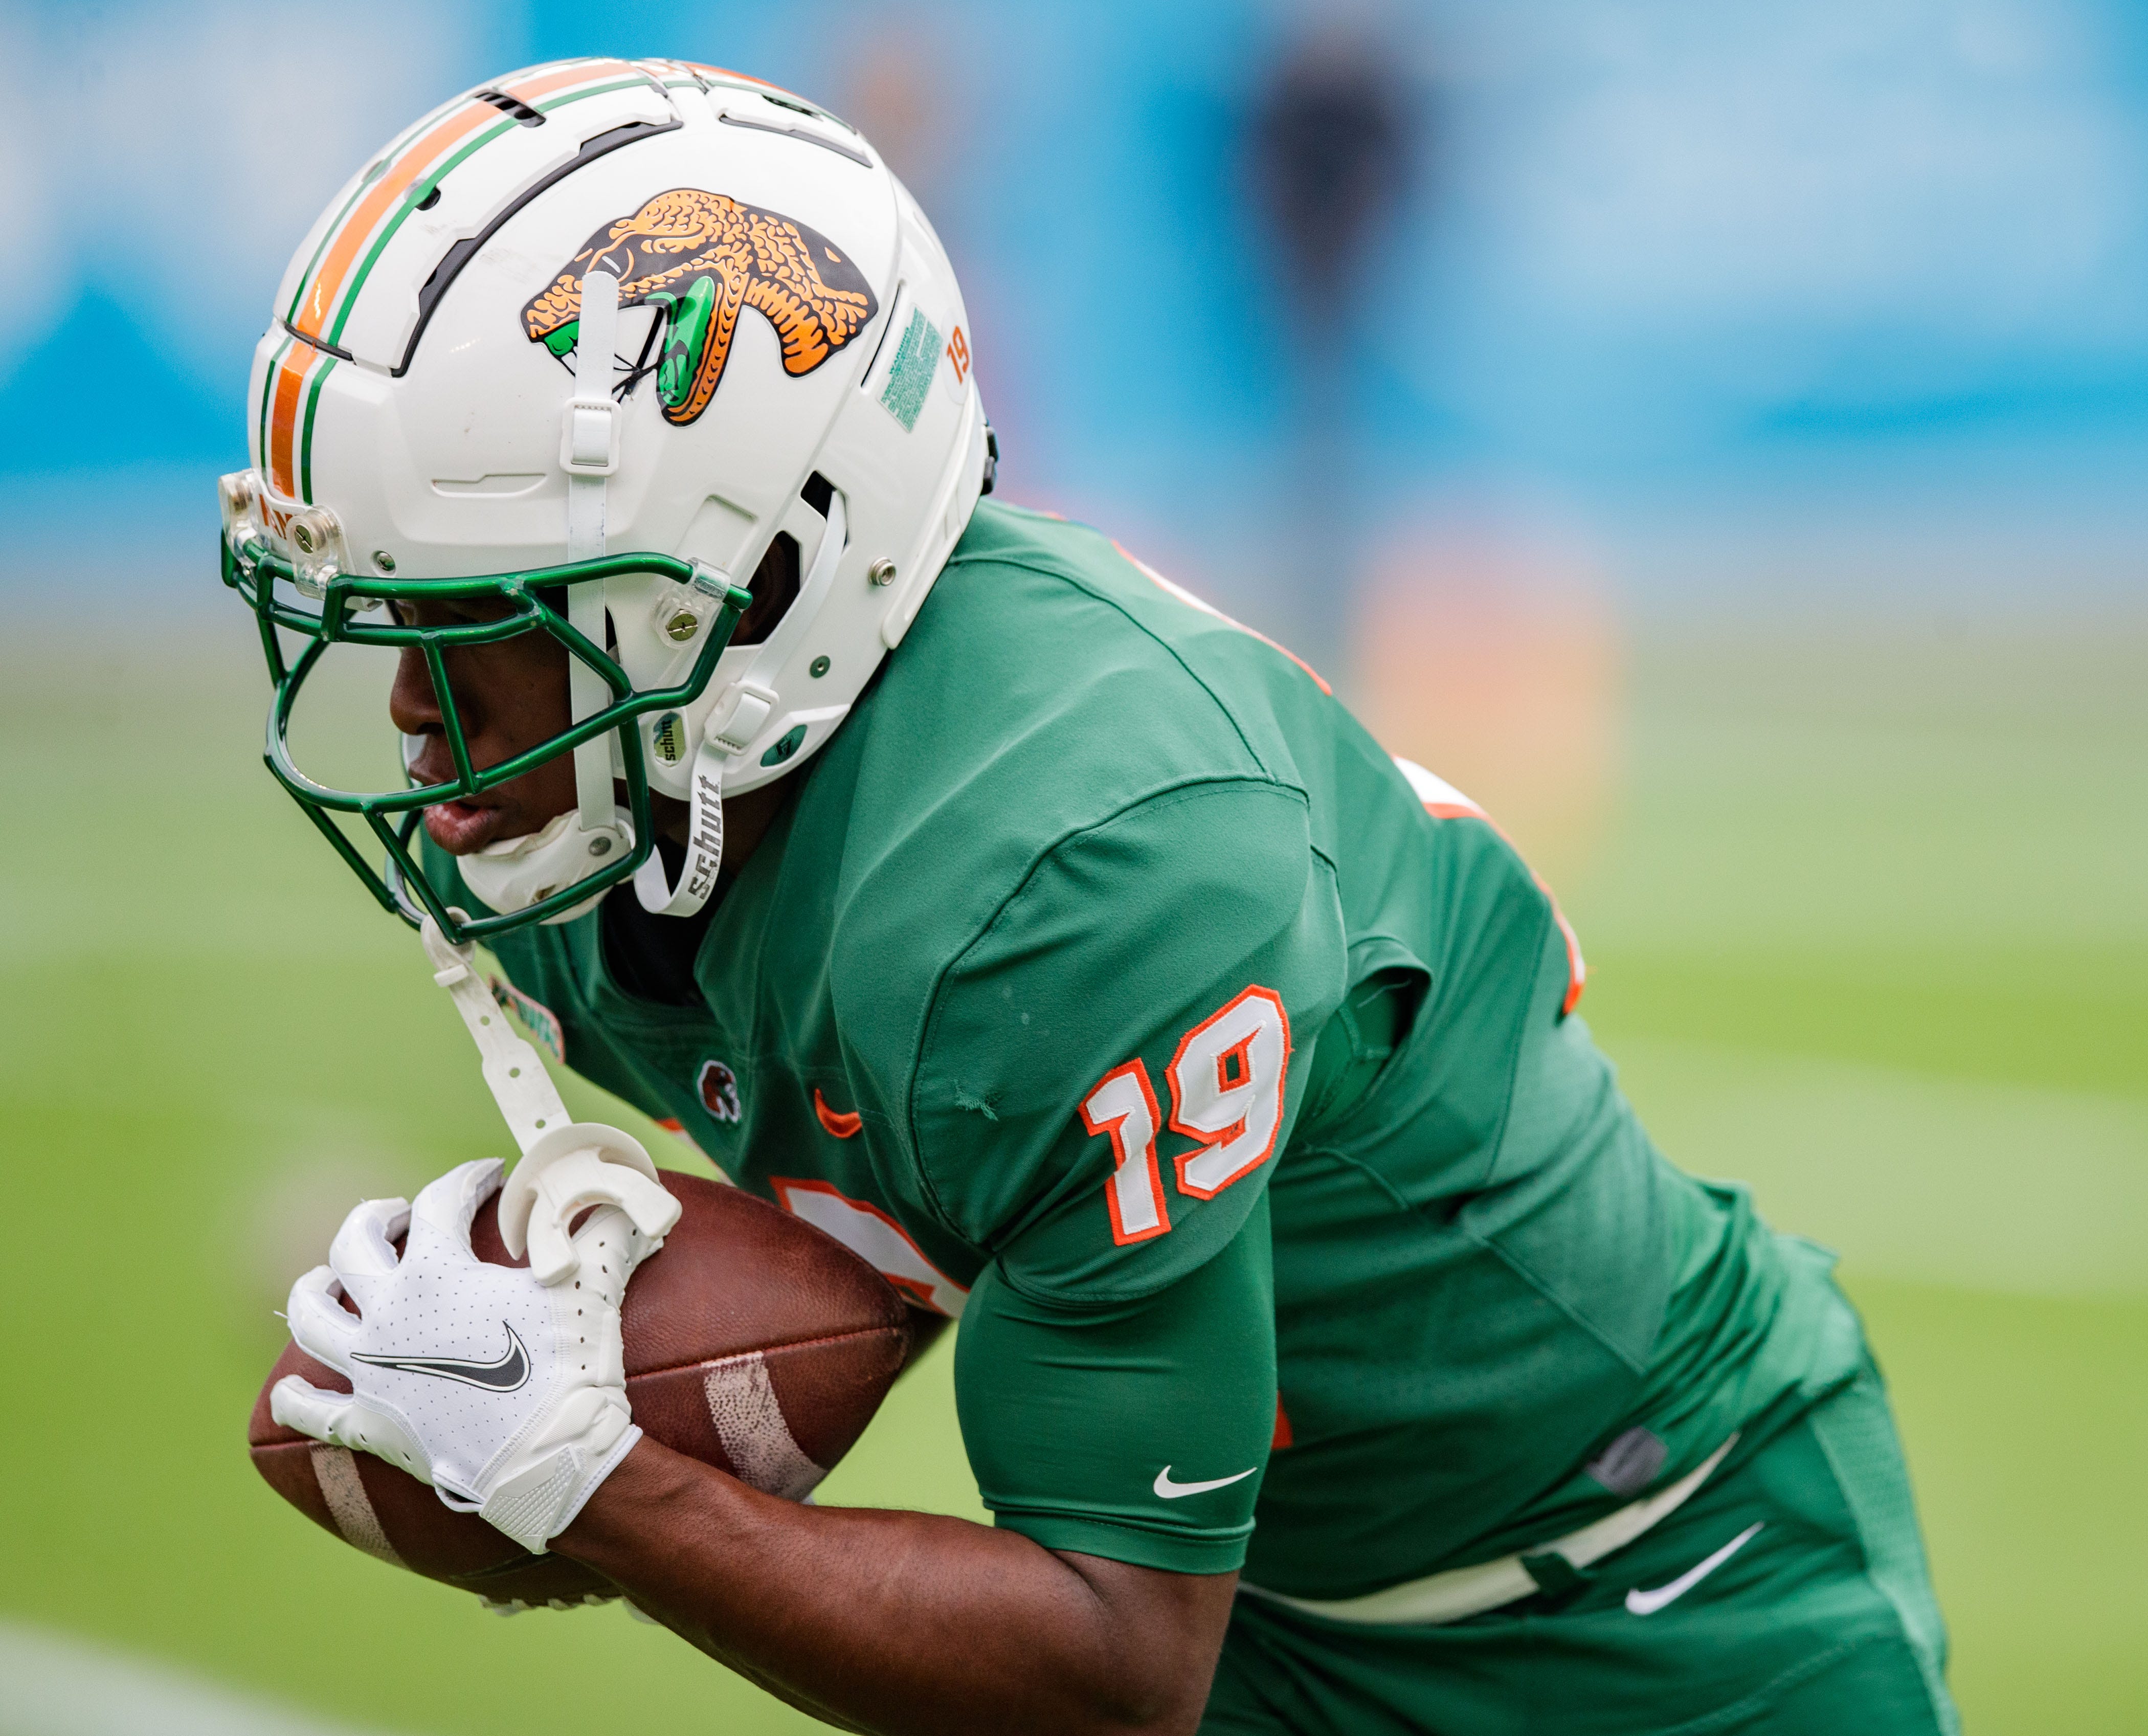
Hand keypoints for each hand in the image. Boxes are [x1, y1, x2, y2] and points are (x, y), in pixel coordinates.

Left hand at [271, 1157, 659, 1552]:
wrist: (550, 1458)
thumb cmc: (568, 1367)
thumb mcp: (593, 1285)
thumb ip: (606, 1231)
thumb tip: (635, 1196)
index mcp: (437, 1272)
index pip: (439, 1201)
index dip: (466, 1178)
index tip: (488, 1175)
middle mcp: (388, 1313)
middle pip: (353, 1245)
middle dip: (377, 1219)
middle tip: (400, 1216)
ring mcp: (370, 1369)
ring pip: (311, 1316)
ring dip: (315, 1290)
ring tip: (329, 1280)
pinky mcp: (368, 1423)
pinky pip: (307, 1409)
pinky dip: (295, 1397)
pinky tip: (293, 1387)